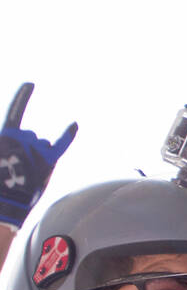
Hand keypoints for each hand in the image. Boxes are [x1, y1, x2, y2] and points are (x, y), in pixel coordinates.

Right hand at [0, 83, 77, 227]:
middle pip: (31, 137)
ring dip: (38, 158)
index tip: (30, 84)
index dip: (23, 97)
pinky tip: (75, 124)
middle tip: (17, 172)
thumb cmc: (0, 184)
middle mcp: (23, 136)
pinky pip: (61, 144)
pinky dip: (68, 134)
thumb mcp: (1, 160)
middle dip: (27, 151)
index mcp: (6, 135)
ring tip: (26, 177)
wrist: (4, 205)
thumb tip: (34, 141)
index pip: (16, 111)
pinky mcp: (48, 159)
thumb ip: (10, 148)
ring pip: (43, 145)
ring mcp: (37, 147)